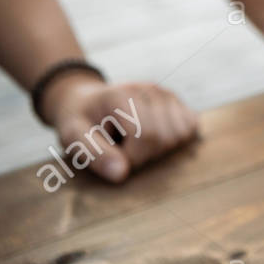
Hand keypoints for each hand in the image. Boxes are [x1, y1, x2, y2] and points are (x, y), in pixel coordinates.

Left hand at [40, 76, 197, 183]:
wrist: (86, 100)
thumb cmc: (79, 122)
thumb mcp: (73, 137)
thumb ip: (94, 154)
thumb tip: (122, 174)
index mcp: (122, 94)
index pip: (146, 137)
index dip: (133, 158)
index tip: (113, 159)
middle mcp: (149, 89)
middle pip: (165, 137)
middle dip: (145, 155)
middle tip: (123, 151)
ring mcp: (165, 92)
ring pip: (180, 134)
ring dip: (160, 149)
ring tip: (136, 143)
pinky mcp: (176, 100)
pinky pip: (191, 126)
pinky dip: (176, 139)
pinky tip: (154, 137)